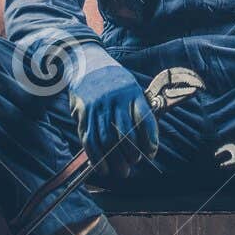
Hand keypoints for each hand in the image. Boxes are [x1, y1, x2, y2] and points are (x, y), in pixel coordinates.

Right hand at [67, 45, 157, 178]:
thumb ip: (139, 109)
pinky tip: (103, 168)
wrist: (86, 62)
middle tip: (133, 164)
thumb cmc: (114, 80)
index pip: (144, 119)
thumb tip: (147, 141)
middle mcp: (114, 100)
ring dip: (115, 160)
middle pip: (125, 134)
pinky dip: (96, 157)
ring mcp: (97, 107)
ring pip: (106, 140)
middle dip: (131, 154)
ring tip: (122, 171)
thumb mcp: (130, 87)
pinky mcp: (82, 113)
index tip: (151, 152)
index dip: (149, 139)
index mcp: (131, 92)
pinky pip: (89, 140)